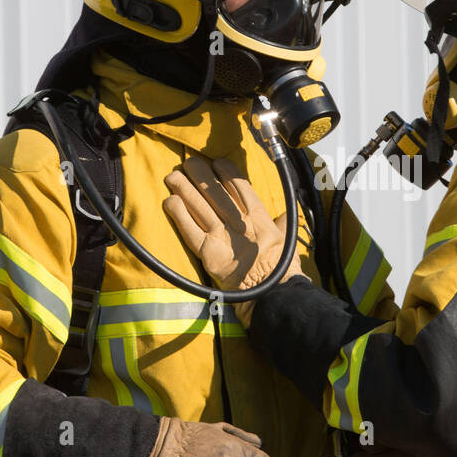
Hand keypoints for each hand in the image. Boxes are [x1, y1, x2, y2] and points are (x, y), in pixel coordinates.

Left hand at [164, 156, 302, 322]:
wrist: (271, 295)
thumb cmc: (282, 271)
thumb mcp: (286, 241)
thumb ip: (282, 224)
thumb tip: (286, 214)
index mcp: (260, 219)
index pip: (241, 187)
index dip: (226, 172)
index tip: (216, 162)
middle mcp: (240, 224)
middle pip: (216, 192)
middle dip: (200, 175)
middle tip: (189, 163)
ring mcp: (223, 238)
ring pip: (200, 207)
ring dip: (184, 189)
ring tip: (173, 176)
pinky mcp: (209, 254)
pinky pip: (190, 230)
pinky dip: (179, 215)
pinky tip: (170, 201)